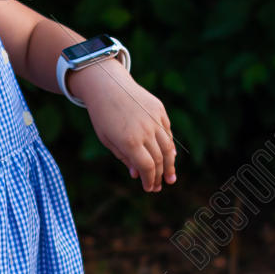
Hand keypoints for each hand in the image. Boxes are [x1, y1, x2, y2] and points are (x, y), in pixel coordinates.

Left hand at [72, 62, 176, 192]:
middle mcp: (145, 130)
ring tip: (171, 176)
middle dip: (160, 175)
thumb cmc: (103, 115)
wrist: (106, 85)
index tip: (149, 188)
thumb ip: (124, 157)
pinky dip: (169, 145)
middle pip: (159, 159)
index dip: (149, 180)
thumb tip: (137, 174)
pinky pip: (167, 131)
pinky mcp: (159, 109)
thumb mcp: (108, 140)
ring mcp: (154, 119)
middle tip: (160, 186)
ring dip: (171, 164)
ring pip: (168, 147)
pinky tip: (169, 155)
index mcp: (129, 141)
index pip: (147, 167)